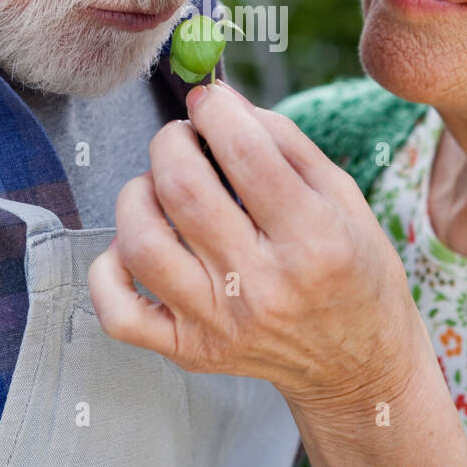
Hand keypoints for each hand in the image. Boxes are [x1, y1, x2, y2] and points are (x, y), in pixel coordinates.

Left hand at [88, 82, 421, 412]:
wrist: (357, 365)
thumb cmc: (353, 270)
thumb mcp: (343, 197)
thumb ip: (283, 141)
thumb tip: (220, 101)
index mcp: (314, 240)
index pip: (245, 153)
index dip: (215, 111)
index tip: (208, 101)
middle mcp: (264, 286)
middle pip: (183, 189)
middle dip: (172, 142)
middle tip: (184, 138)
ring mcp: (221, 324)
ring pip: (142, 242)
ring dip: (139, 194)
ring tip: (160, 187)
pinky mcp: (190, 351)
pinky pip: (118, 310)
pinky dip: (110, 268)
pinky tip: (135, 246)